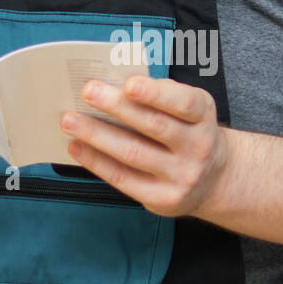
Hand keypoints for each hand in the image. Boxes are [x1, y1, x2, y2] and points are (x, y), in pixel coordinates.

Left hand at [59, 76, 229, 217]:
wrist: (213, 180)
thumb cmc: (188, 133)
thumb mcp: (188, 110)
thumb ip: (160, 96)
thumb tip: (114, 87)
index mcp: (203, 117)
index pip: (184, 104)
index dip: (157, 94)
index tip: (129, 84)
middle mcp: (198, 147)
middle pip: (154, 126)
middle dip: (117, 107)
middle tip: (88, 91)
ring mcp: (182, 176)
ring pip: (133, 153)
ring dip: (97, 135)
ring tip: (69, 120)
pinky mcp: (163, 199)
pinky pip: (123, 178)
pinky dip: (96, 162)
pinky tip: (77, 147)